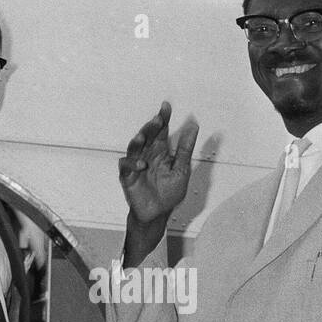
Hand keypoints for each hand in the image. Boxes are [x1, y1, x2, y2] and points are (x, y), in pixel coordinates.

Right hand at [118, 101, 198, 231]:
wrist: (157, 214)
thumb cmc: (168, 193)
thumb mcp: (182, 169)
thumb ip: (185, 148)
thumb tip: (194, 126)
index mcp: (161, 152)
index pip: (161, 132)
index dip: (163, 118)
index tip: (166, 107)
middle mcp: (148, 155)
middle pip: (147, 136)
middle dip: (151, 127)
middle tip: (158, 119)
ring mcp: (136, 165)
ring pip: (134, 147)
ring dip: (139, 141)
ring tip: (144, 135)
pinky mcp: (128, 177)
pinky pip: (126, 166)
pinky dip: (132, 164)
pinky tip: (141, 165)